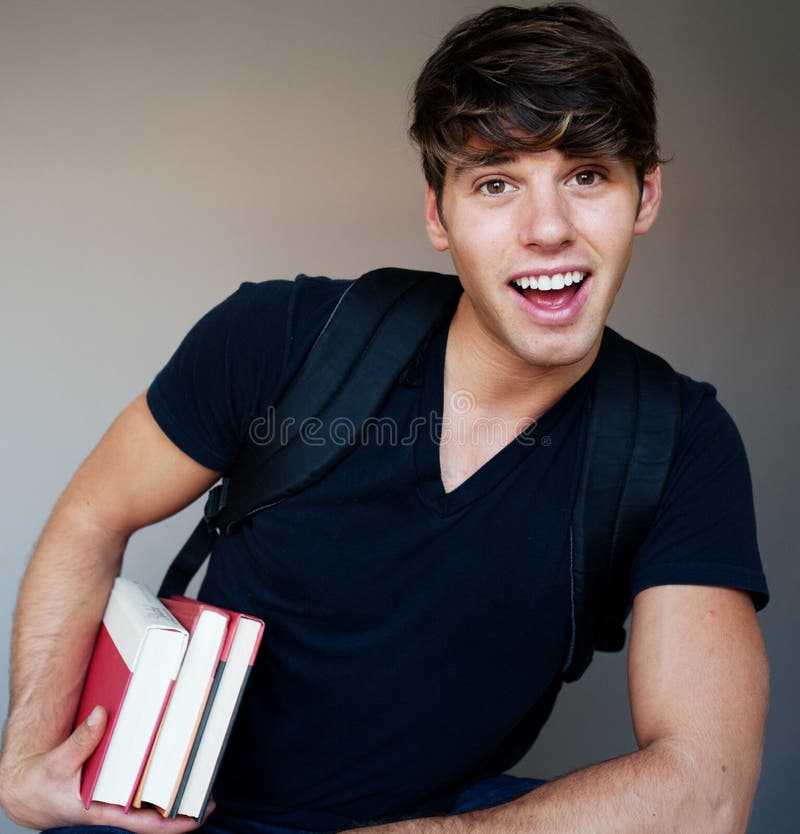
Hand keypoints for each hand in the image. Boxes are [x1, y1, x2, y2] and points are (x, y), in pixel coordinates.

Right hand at [0, 705, 213, 832]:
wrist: (28, 789)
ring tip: (203, 754)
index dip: (176, 823)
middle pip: (158, 802)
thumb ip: (80, 742)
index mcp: (104, 810)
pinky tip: (172, 742)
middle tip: (211, 774)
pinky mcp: (116, 776)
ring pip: (153, 786)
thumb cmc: (42, 784)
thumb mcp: (56, 764)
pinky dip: (156, 760)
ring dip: (175, 774)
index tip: (201, 814)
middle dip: (185, 793)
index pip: (147, 824)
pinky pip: (141, 770)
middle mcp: (117, 802)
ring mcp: (118, 790)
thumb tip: (102, 715)